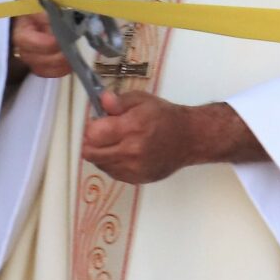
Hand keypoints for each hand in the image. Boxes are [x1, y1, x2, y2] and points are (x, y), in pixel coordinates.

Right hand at [11, 0, 79, 80]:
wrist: (38, 8)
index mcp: (24, 7)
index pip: (32, 14)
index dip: (47, 18)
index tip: (63, 15)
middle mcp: (19, 28)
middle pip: (28, 43)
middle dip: (51, 43)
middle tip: (71, 38)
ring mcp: (25, 46)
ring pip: (35, 60)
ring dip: (56, 59)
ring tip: (72, 53)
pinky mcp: (33, 60)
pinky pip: (41, 71)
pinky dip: (56, 70)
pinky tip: (69, 63)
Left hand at [79, 91, 260, 184]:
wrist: (189, 139)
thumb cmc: (164, 117)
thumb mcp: (142, 100)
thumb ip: (119, 101)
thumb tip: (102, 100)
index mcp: (132, 127)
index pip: (93, 134)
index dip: (90, 127)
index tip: (96, 121)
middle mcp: (131, 151)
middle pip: (91, 152)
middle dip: (90, 141)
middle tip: (100, 132)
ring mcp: (134, 168)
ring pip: (99, 163)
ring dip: (100, 152)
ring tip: (113, 141)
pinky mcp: (137, 179)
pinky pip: (111, 172)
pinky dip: (111, 162)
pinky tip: (121, 152)